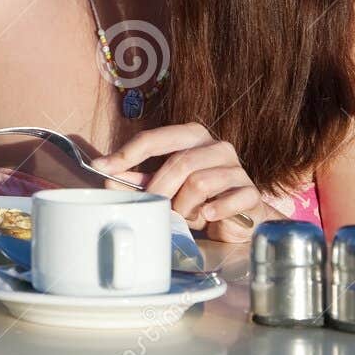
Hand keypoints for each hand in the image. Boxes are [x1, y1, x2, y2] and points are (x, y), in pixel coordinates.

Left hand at [93, 122, 264, 241]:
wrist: (238, 217)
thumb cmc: (197, 198)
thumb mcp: (165, 187)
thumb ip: (139, 180)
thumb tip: (107, 176)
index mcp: (192, 136)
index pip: (155, 138)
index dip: (127, 153)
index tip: (103, 167)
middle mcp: (215, 146)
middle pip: (179, 162)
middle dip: (160, 189)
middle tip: (154, 206)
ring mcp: (236, 167)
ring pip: (200, 182)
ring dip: (184, 205)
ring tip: (182, 216)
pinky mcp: (251, 191)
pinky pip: (229, 199)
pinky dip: (212, 211)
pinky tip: (206, 216)